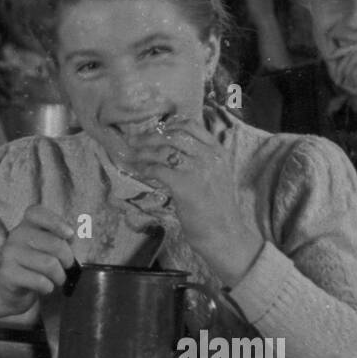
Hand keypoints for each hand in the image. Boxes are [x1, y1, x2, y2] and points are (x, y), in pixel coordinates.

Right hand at [0, 205, 75, 315]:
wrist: (13, 286)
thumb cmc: (38, 263)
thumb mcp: (49, 246)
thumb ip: (62, 239)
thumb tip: (73, 240)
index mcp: (27, 223)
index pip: (37, 213)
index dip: (56, 222)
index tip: (70, 235)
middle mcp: (16, 234)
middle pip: (54, 243)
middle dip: (68, 259)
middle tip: (66, 267)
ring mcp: (9, 253)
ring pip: (49, 264)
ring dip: (60, 276)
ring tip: (57, 279)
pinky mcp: (7, 273)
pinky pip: (39, 281)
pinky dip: (49, 287)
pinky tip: (45, 287)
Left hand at [123, 116, 262, 284]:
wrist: (224, 233)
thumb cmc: (218, 207)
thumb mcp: (217, 174)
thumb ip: (202, 158)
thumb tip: (174, 146)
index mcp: (218, 151)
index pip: (191, 125)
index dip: (169, 124)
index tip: (155, 128)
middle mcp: (209, 156)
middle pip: (173, 135)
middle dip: (149, 136)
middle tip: (134, 140)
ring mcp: (198, 169)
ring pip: (163, 150)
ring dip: (143, 151)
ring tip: (132, 155)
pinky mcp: (184, 185)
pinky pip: (158, 169)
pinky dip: (146, 169)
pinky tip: (141, 172)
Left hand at [326, 46, 356, 121]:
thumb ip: (353, 84)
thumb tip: (337, 80)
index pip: (356, 48)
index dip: (341, 52)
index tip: (330, 59)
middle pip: (353, 52)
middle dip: (341, 66)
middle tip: (338, 80)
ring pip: (355, 58)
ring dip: (347, 72)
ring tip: (350, 85)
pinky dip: (353, 77)